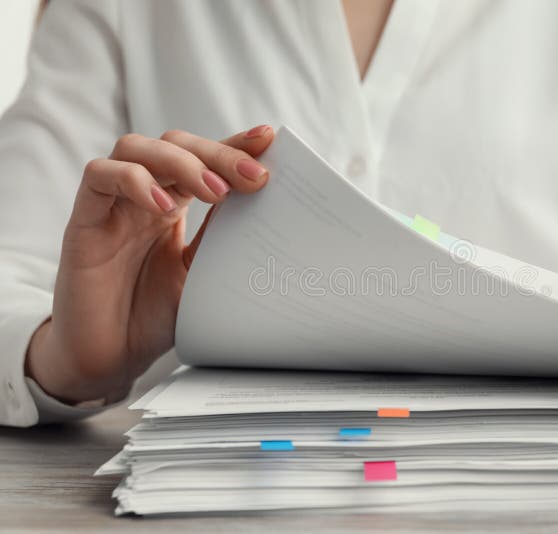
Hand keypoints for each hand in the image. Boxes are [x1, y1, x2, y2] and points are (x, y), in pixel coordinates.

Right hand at [25, 125, 274, 403]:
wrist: (112, 358)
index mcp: (174, 203)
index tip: (269, 138)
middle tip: (254, 177)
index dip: (233, 144)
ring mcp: (113, 204)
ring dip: (181, 162)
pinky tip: (164, 207)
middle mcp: (143, 195)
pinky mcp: (84, 220)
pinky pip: (99, 177)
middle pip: (175, 143)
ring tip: (216, 193)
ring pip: (136, 147)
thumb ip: (221, 235)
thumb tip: (263, 203)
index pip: (203, 158)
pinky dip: (133, 180)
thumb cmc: (156, 315)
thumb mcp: (202, 272)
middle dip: (218, 153)